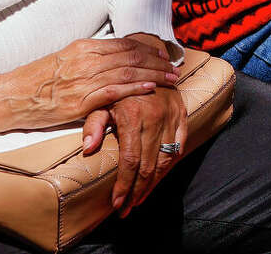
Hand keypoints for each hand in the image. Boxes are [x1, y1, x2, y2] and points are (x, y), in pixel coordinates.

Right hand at [0, 36, 180, 133]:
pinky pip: (114, 91)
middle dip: (156, 62)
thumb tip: (114, 58)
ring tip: (170, 79)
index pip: (125, 44)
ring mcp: (84, 79)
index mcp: (84, 47)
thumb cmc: (38, 80)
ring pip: (128, 72)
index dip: (147, 49)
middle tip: (174, 67)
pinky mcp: (80, 100)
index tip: (162, 54)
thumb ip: (90, 57)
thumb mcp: (66, 60)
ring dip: (154, 75)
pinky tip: (150, 89)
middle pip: (131, 57)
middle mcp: (86, 59)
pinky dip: (136, 89)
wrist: (11, 96)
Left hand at [85, 85, 187, 217]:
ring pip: (164, 160)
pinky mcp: (182, 116)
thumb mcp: (101, 100)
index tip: (116, 203)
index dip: (124, 185)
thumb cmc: (119, 86)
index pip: (130, 160)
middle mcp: (155, 118)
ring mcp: (171, 117)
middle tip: (126, 209)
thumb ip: (94, 124)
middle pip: (148, 166)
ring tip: (140, 199)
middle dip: (136, 192)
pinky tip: (158, 178)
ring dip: (153, 184)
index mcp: (133, 116)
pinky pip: (178, 147)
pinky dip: (169, 166)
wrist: (148, 62)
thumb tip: (88, 148)